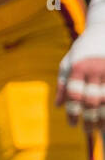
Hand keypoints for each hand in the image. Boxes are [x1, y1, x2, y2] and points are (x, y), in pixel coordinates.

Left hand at [57, 0, 104, 134]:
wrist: (104, 28)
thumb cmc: (83, 48)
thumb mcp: (68, 63)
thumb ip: (63, 84)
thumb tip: (59, 106)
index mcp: (78, 68)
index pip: (74, 96)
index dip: (73, 113)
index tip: (72, 124)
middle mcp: (95, 69)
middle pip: (92, 100)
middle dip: (89, 119)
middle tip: (87, 131)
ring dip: (104, 116)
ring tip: (100, 128)